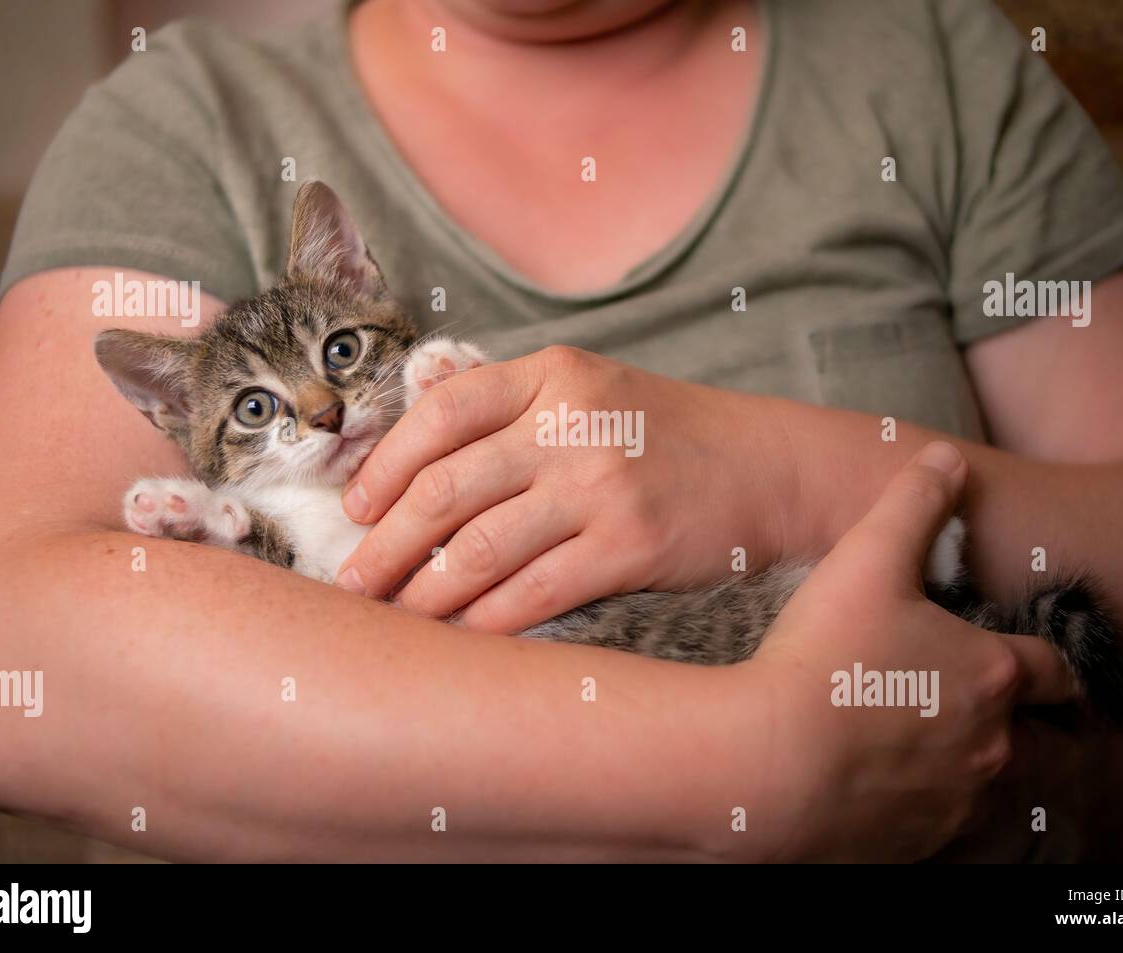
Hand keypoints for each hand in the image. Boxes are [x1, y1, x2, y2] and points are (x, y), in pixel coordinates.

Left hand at [336, 346, 795, 630]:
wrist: (770, 468)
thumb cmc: (667, 435)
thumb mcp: (591, 390)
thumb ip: (511, 410)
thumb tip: (412, 462)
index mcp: (552, 373)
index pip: (440, 412)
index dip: (384, 465)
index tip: (357, 510)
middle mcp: (571, 423)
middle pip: (447, 488)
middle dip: (385, 545)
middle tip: (352, 583)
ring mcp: (601, 484)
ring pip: (480, 548)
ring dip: (423, 594)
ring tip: (394, 619)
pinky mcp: (630, 545)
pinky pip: (533, 592)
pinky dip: (486, 621)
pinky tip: (460, 638)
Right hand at [739, 441, 1075, 861]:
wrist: (769, 762)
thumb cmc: (825, 658)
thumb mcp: (867, 560)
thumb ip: (913, 503)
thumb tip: (947, 456)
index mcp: (992, 675)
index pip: (1055, 670)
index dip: (1046, 659)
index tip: (1031, 658)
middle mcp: (991, 746)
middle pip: (1031, 737)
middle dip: (1008, 719)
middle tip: (961, 699)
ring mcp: (954, 803)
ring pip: (983, 785)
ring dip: (962, 763)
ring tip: (910, 740)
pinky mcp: (913, 845)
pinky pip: (935, 825)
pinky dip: (918, 804)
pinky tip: (875, 781)